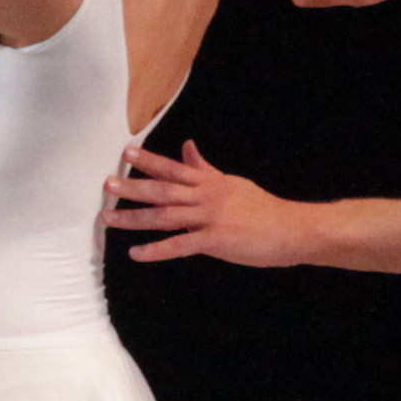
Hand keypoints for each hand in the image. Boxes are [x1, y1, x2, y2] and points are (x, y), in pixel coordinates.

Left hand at [106, 138, 319, 265]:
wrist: (292, 229)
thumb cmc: (263, 209)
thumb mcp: (233, 183)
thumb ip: (205, 169)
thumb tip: (187, 147)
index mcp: (211, 182)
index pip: (175, 168)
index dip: (150, 161)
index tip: (126, 153)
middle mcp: (207, 196)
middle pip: (164, 189)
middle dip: (134, 187)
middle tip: (107, 185)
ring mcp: (211, 218)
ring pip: (166, 216)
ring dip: (135, 217)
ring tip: (109, 218)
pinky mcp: (216, 241)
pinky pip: (181, 245)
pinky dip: (157, 250)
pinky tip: (137, 253)